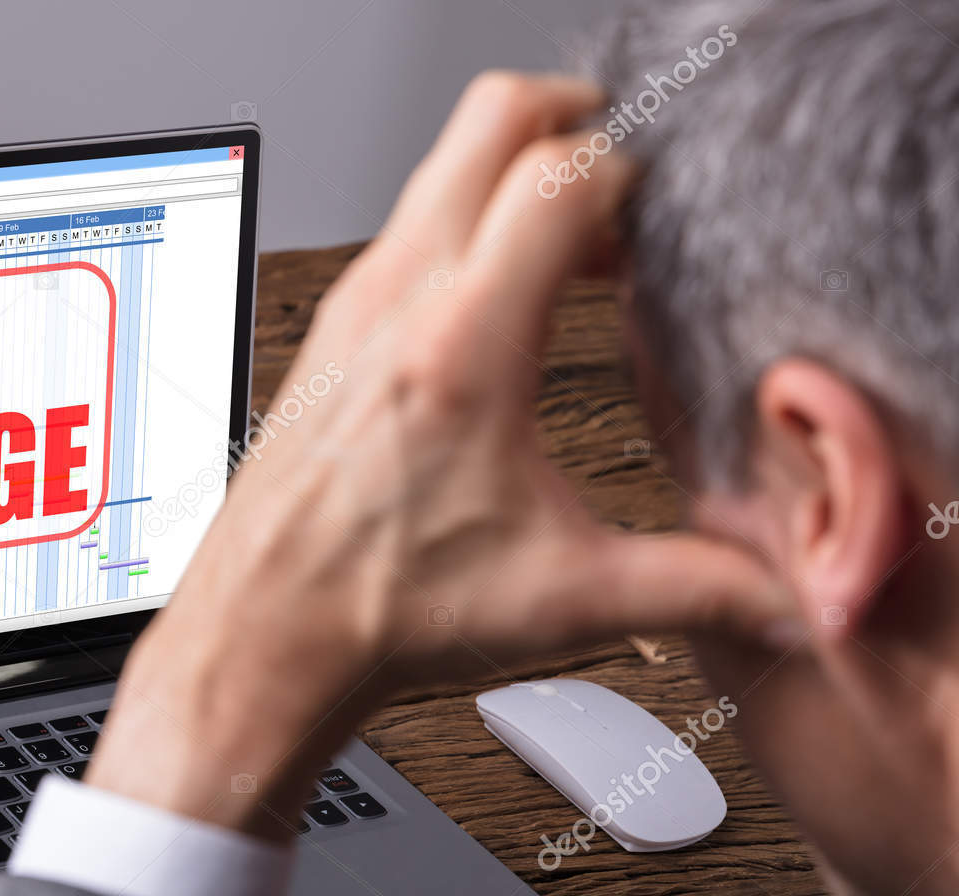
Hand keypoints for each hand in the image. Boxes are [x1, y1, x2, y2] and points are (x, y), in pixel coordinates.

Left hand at [87, 72, 797, 838]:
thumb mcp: (559, 597)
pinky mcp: (332, 327)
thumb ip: (694, 589)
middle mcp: (396, 304)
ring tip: (577, 247)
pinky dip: (465, 226)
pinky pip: (406, 226)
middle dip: (570, 119)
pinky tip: (501, 301)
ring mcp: (355, 306)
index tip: (665, 209)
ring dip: (515, 176)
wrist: (266, 629)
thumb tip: (777, 599)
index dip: (630, 167)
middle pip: (489, 120)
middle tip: (621, 170)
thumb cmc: (376, 607)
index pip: (559, 175)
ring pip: (441, 168)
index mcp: (460, 350)